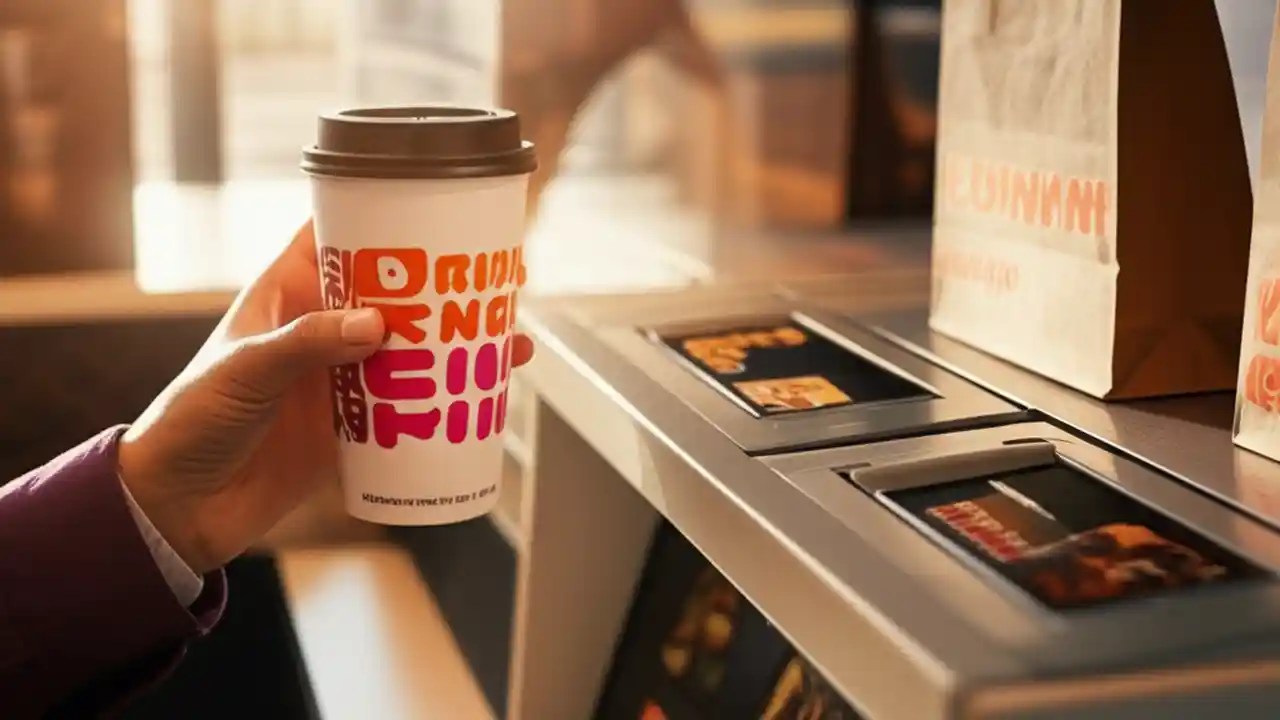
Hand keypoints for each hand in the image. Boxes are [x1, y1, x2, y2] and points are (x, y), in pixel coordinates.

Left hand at [118, 221, 534, 574]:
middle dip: (446, 289)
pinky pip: (409, 407)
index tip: (439, 214)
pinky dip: (446, 401)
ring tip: (510, 342)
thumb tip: (378, 325)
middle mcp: (319, 330)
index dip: (387, 221)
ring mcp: (339, 379)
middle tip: (499, 283)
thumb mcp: (243, 372)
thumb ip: (306, 344)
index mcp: (285, 295)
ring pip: (412, 351)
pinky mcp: (353, 428)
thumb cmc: (189, 422)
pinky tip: (481, 399)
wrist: (177, 507)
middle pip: (395, 295)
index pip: (340, 239)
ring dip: (458, 346)